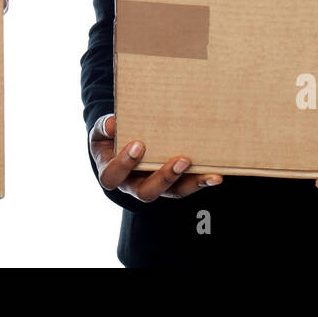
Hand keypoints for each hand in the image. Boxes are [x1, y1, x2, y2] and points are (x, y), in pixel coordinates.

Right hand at [90, 113, 221, 201]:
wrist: (119, 144)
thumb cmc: (109, 137)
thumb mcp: (101, 131)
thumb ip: (104, 127)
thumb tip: (113, 124)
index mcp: (112, 173)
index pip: (113, 176)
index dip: (125, 164)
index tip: (138, 145)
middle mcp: (133, 185)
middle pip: (147, 192)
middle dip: (165, 177)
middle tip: (182, 160)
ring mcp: (154, 186)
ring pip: (172, 192)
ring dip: (191, 183)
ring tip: (210, 175)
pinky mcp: (171, 184)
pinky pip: (186, 186)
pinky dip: (201, 181)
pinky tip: (216, 176)